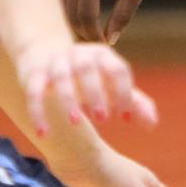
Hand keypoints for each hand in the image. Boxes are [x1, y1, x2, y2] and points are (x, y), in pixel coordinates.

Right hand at [12, 39, 157, 135]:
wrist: (46, 52)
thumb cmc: (89, 77)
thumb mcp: (112, 86)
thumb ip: (134, 103)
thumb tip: (152, 124)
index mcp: (103, 56)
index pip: (117, 69)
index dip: (123, 92)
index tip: (125, 117)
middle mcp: (79, 55)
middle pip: (87, 68)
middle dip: (96, 92)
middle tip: (103, 119)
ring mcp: (55, 62)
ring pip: (61, 77)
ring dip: (69, 99)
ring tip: (78, 123)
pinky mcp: (33, 73)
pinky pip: (34, 91)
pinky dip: (38, 112)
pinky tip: (44, 134)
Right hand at [63, 0, 148, 43]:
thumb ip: (124, 15)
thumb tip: (110, 39)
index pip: (86, 17)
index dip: (95, 36)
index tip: (106, 44)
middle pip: (73, 17)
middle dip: (86, 34)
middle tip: (100, 44)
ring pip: (65, 12)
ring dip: (79, 26)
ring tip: (95, 34)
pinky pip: (63, 3)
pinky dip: (74, 15)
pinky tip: (87, 22)